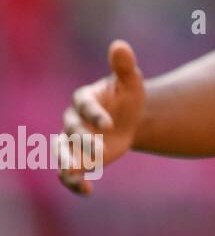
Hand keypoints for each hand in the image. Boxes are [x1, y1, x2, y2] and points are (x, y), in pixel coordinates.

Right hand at [58, 40, 144, 195]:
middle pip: (70, 130)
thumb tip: (120, 45)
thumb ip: (124, 66)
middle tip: (97, 150)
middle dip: (81, 140)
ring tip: (74, 175)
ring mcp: (73, 140)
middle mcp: (73, 119)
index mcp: (85, 98)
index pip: (84, 105)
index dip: (95, 113)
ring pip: (61, 153)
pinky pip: (70, 170)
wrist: (130, 118)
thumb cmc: (129, 96)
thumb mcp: (131, 82)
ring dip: (66, 164)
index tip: (111, 123)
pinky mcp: (78, 157)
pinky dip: (75, 182)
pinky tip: (87, 191)